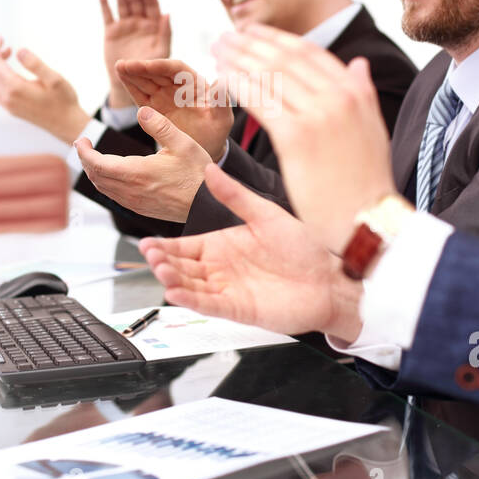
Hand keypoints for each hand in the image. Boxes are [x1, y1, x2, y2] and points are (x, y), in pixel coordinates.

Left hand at [0, 38, 89, 143]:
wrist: (67, 125)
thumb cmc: (63, 101)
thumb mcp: (54, 79)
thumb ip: (35, 64)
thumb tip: (19, 51)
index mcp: (15, 88)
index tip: (0, 38)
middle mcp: (7, 98)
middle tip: (8, 47)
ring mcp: (8, 106)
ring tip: (10, 57)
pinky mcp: (11, 110)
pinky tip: (8, 76)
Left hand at [75, 107, 210, 222]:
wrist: (208, 205)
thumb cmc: (198, 174)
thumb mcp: (182, 143)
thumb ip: (160, 125)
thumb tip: (141, 110)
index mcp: (137, 172)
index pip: (97, 164)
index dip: (84, 152)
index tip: (81, 140)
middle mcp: (131, 191)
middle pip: (96, 176)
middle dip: (85, 160)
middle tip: (84, 145)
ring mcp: (135, 203)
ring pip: (103, 188)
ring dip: (95, 172)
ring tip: (94, 158)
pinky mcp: (141, 209)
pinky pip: (114, 196)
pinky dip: (106, 183)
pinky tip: (113, 174)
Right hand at [101, 0, 171, 107]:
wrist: (130, 82)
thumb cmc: (150, 68)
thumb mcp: (161, 51)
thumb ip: (165, 33)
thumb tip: (168, 13)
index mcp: (153, 25)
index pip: (152, 6)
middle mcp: (140, 22)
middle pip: (137, 2)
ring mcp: (125, 25)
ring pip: (123, 5)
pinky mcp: (112, 30)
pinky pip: (108, 15)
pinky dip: (105, 4)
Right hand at [115, 58, 235, 158]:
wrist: (205, 150)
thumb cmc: (216, 132)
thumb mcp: (221, 119)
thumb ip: (221, 101)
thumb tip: (223, 81)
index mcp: (196, 84)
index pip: (177, 70)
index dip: (161, 66)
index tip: (146, 65)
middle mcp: (179, 86)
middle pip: (158, 73)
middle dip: (141, 68)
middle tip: (124, 64)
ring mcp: (165, 96)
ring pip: (147, 81)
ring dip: (133, 74)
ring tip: (118, 67)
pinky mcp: (155, 107)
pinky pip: (141, 95)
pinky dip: (131, 86)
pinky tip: (121, 77)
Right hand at [137, 163, 363, 341]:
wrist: (331, 278)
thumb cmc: (305, 247)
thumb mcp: (266, 214)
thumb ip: (235, 196)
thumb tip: (210, 170)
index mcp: (224, 245)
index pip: (185, 247)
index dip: (164, 246)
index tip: (146, 243)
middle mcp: (221, 268)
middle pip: (182, 267)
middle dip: (164, 263)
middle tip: (152, 257)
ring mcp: (228, 290)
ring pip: (191, 286)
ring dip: (173, 280)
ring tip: (161, 271)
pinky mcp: (238, 309)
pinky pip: (209, 305)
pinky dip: (191, 300)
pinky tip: (175, 293)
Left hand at [211, 25, 396, 251]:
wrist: (367, 220)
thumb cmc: (365, 183)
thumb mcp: (372, 129)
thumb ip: (362, 92)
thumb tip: (358, 62)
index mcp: (356, 92)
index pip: (310, 53)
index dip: (277, 40)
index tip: (253, 34)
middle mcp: (339, 96)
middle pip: (285, 59)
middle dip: (251, 45)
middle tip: (224, 38)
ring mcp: (318, 115)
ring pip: (270, 76)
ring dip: (239, 59)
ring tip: (217, 53)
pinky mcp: (297, 136)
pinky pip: (261, 101)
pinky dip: (239, 85)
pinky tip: (221, 79)